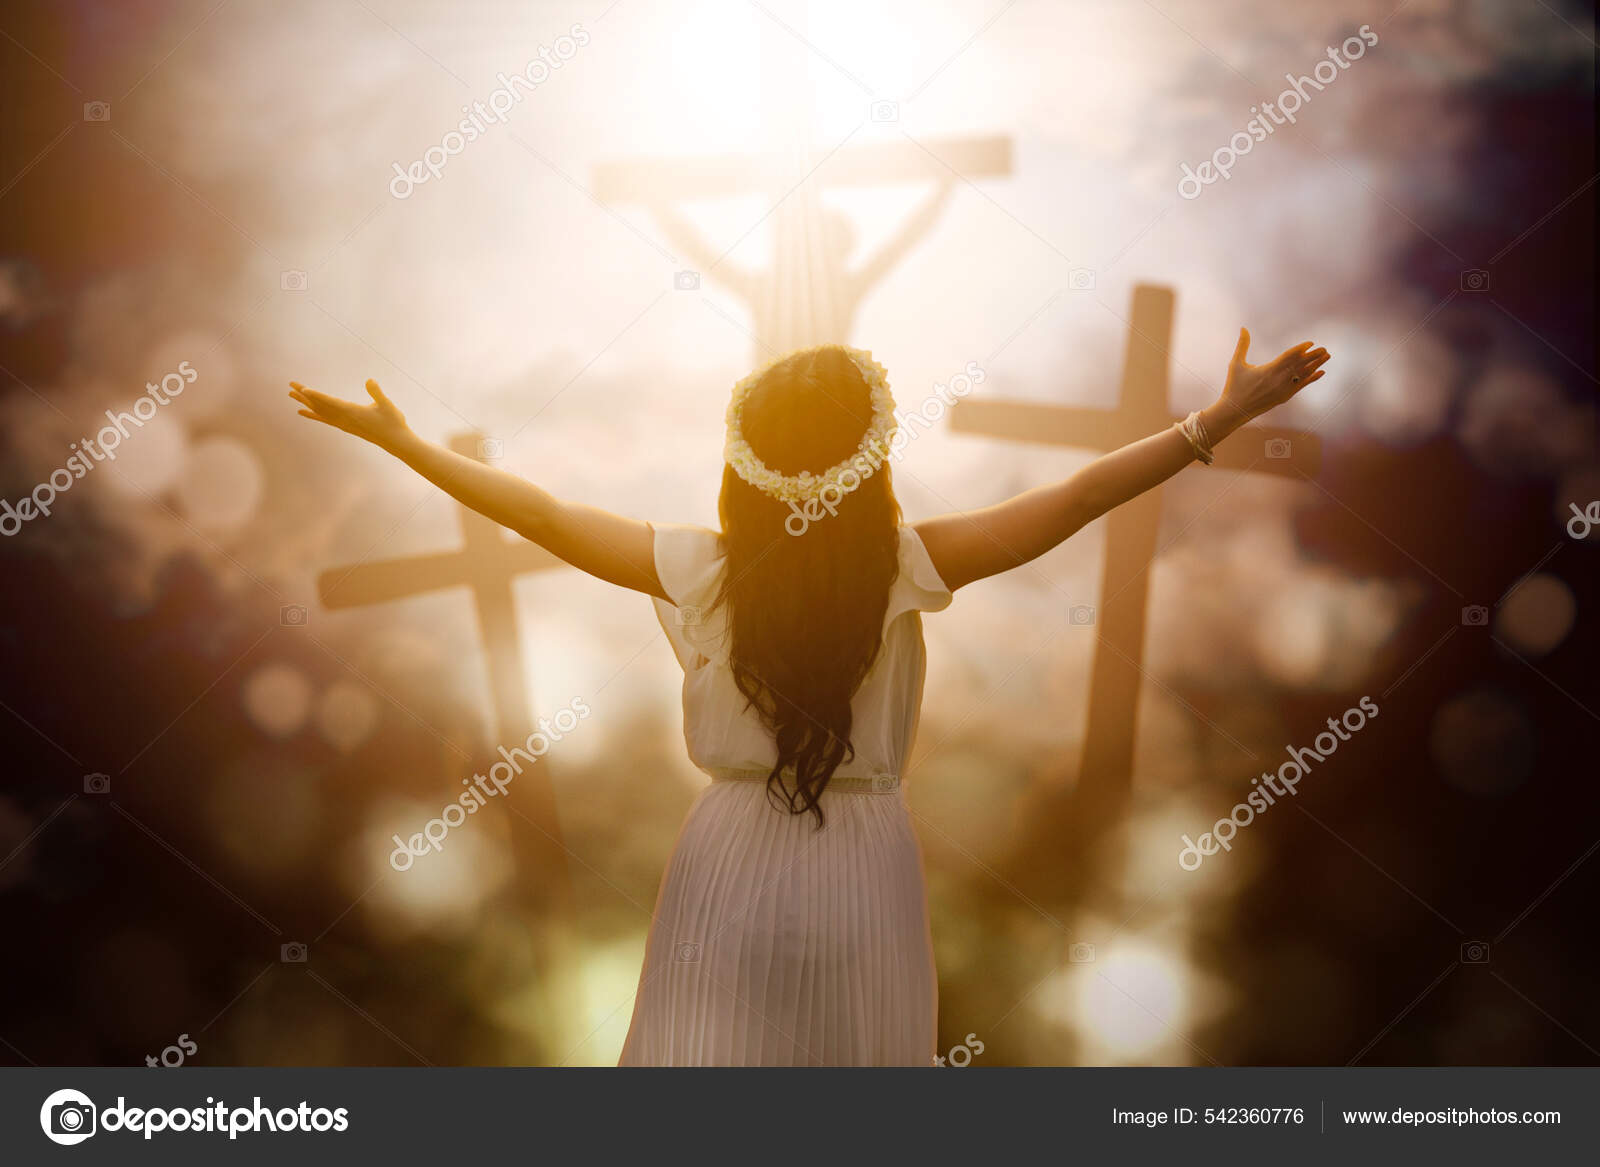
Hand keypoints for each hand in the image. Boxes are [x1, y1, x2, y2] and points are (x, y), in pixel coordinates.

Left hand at [288, 379, 412, 452]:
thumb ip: (377, 392)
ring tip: (292, 395)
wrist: (396, 441)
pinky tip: (303, 412)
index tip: (303, 390)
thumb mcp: (387, 405)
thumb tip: (369, 380)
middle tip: (290, 386)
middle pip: (320, 406)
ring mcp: (344, 424)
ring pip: (320, 412)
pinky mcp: (346, 426)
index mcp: (353, 412)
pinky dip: (313, 414)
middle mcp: (344, 419)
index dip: (316, 395)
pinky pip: (324, 419)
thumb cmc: (393, 422)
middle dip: (304, 395)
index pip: (331, 402)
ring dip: (306, 403)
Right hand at [1219, 329, 1329, 422]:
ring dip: (1316, 365)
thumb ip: (1242, 345)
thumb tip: (1243, 328)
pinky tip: (1321, 372)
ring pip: (1303, 375)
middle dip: (1314, 357)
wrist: (1234, 411)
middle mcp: (1278, 381)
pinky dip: (1312, 379)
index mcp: (1268, 371)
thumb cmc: (1234, 386)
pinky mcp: (1284, 397)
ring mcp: (1283, 390)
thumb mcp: (1236, 364)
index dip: (1300, 350)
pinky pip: (1301, 386)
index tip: (1310, 343)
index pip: (1289, 357)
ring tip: (1327, 357)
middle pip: (1300, 365)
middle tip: (1325, 349)